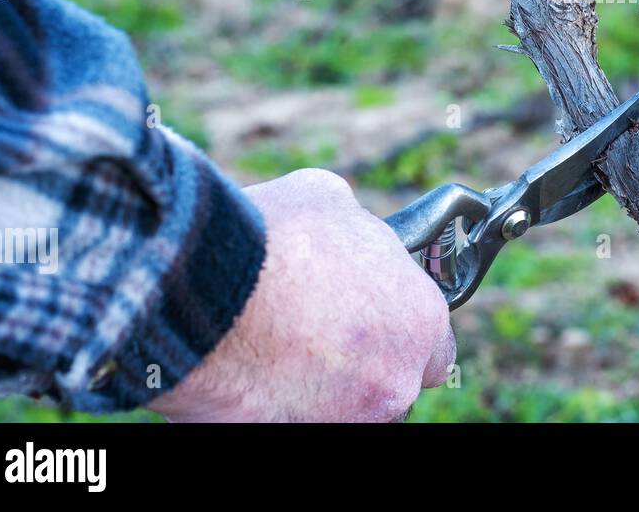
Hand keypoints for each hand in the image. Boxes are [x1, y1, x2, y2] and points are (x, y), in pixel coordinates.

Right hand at [151, 169, 454, 421]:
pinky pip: (296, 421)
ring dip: (323, 391)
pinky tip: (254, 374)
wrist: (203, 285)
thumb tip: (353, 230)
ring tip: (279, 353)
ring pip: (348, 412)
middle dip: (364, 366)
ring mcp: (348, 419)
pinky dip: (281, 406)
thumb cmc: (274, 237)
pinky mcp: (295, 437)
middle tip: (321, 338)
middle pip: (392, 383)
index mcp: (421, 319)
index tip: (379, 325)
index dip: (404, 335)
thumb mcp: (331, 201)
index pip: (435, 347)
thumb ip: (360, 232)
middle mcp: (396, 379)